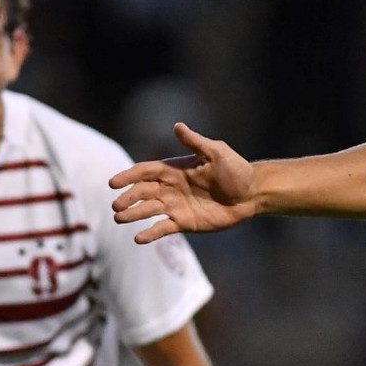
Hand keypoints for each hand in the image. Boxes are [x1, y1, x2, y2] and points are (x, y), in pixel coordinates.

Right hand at [109, 124, 258, 243]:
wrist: (252, 194)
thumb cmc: (236, 170)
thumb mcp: (217, 153)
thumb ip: (196, 142)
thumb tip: (177, 126)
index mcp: (174, 169)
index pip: (145, 171)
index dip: (128, 176)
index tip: (113, 182)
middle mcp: (170, 188)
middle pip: (142, 192)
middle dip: (128, 198)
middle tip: (116, 205)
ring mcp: (176, 206)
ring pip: (149, 210)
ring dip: (134, 214)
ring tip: (120, 219)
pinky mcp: (185, 222)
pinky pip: (163, 228)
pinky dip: (150, 233)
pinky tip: (139, 238)